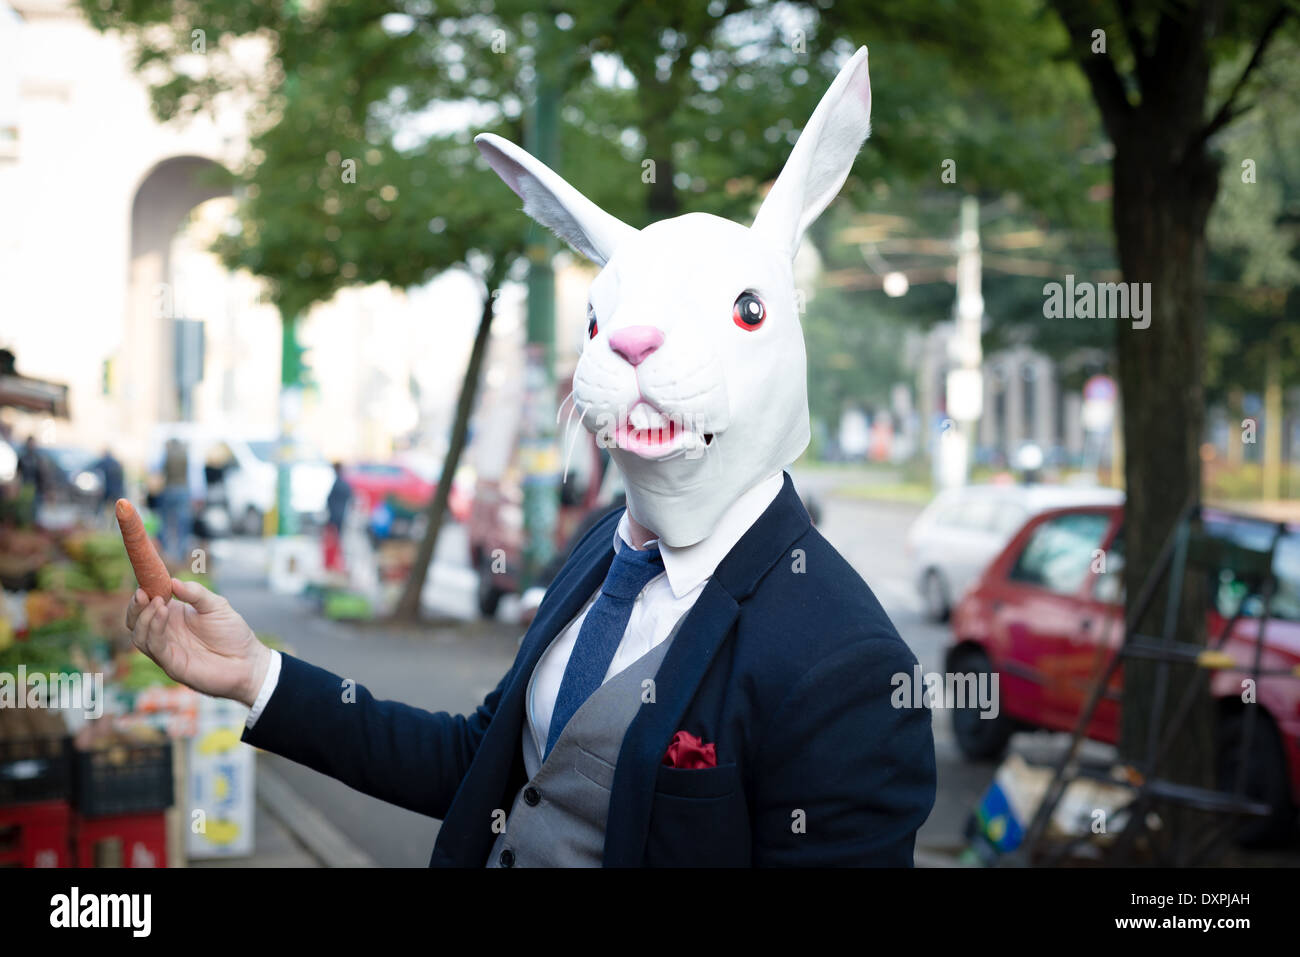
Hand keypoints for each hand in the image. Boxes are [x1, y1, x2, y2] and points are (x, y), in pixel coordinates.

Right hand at [125, 578, 269, 707]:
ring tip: (158, 602)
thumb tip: (173, 581)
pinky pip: (155, 647)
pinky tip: (162, 613)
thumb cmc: (232, 633)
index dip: (142, 594)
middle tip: (142, 592)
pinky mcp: (172, 664)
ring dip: (145, 618)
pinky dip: (154, 629)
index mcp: (172, 618)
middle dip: (136, 607)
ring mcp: (167, 650)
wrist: (248, 661)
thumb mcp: (216, 605)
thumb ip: (196, 593)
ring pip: (140, 636)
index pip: (146, 606)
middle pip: (136, 622)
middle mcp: (165, 634)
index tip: (144, 581)